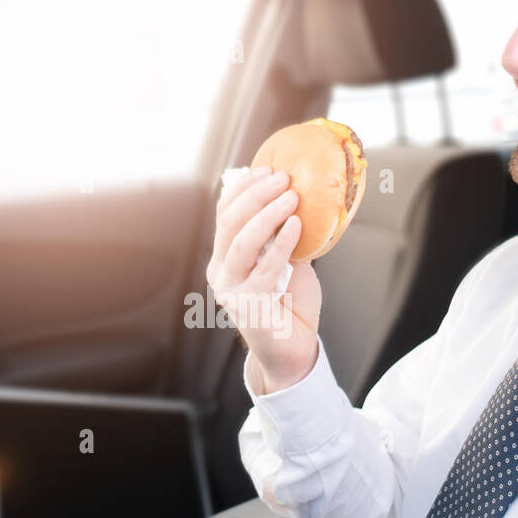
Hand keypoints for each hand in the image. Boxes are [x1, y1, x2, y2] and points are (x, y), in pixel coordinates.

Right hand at [206, 166, 321, 392]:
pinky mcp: (246, 304)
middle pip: (230, 222)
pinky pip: (264, 267)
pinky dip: (281, 243)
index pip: (225, 214)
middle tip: (282, 178)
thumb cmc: (291, 304)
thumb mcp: (287, 260)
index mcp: (225, 257)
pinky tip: (296, 225)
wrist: (294, 350)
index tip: (266, 168)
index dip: (243, 188)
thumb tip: (294, 197)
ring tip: (291, 197)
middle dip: (255, 195)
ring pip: (242, 242)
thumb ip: (281, 235)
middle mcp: (220, 271)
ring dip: (267, 214)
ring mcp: (229, 288)